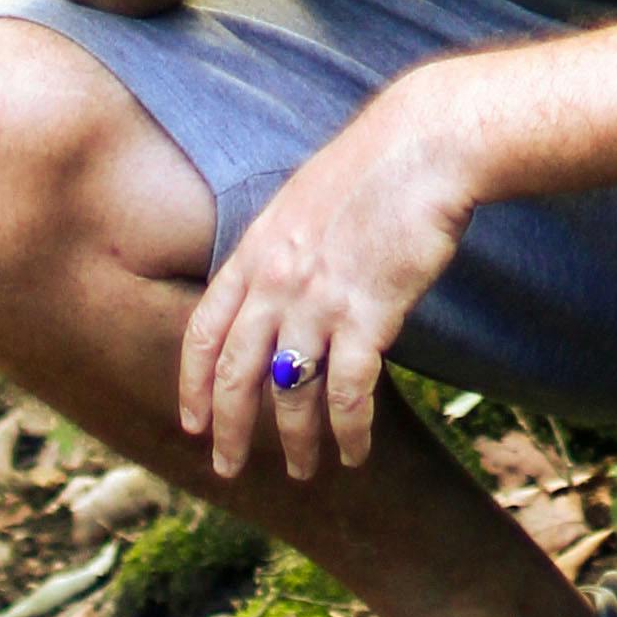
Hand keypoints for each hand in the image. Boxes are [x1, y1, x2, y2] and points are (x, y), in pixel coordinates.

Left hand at [178, 84, 476, 481]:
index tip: (191, 421)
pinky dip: (349, 431)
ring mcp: (318, 300)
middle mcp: (276, 281)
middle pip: (235, 373)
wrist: (425, 146)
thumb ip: (281, 247)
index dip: (193, 383)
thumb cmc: (375, 167)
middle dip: (227, 429)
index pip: (204, 330)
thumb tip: (275, 284)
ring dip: (294, 440)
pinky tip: (355, 453)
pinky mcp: (368, 316)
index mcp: (255, 250)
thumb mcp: (304, 199)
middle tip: (226, 469)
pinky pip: (348, 393)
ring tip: (302, 470)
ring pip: (289, 393)